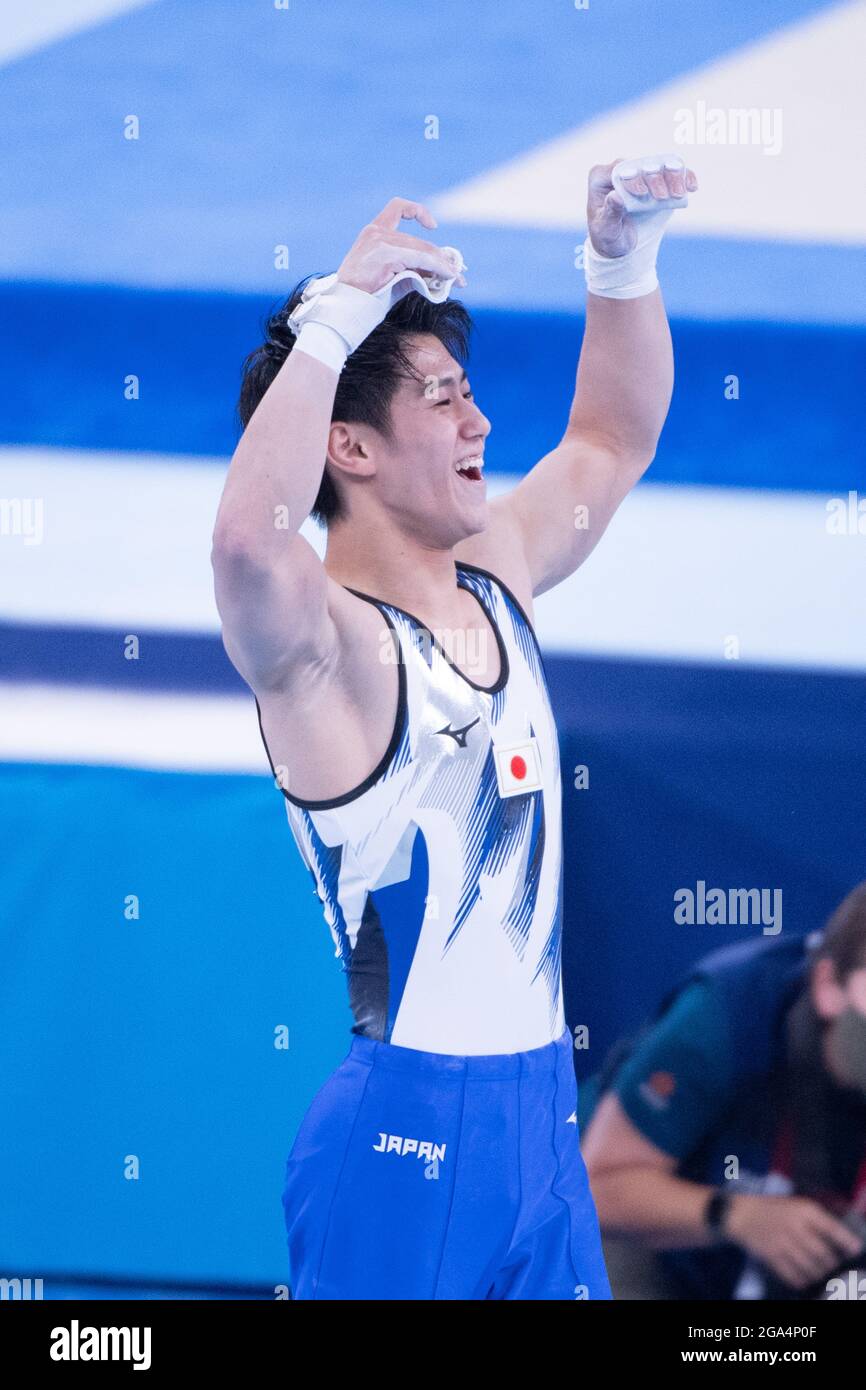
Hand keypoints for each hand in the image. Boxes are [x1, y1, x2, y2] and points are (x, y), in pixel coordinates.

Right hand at [336, 197, 465, 294]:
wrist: (346, 304)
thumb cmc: (366, 294)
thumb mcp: (391, 275)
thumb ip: (412, 268)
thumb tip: (439, 272)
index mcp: (373, 231)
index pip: (397, 208)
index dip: (418, 211)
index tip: (433, 226)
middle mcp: (377, 232)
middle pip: (419, 241)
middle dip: (441, 257)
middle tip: (457, 273)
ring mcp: (381, 242)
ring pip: (423, 250)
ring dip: (443, 266)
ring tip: (456, 279)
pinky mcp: (387, 255)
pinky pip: (421, 259)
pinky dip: (438, 268)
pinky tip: (447, 276)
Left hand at [586, 157, 697, 258]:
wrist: (622, 243)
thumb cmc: (609, 235)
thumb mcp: (606, 229)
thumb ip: (610, 213)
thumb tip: (615, 197)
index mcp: (602, 177)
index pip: (619, 169)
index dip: (632, 177)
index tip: (641, 193)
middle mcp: (622, 169)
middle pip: (642, 164)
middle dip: (654, 178)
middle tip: (661, 197)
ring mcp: (642, 172)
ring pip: (661, 164)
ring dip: (673, 175)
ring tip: (678, 194)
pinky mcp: (659, 179)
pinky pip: (674, 172)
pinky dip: (685, 177)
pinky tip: (692, 187)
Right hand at [726, 1192, 863, 1290]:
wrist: (742, 1215)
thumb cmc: (772, 1208)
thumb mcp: (795, 1204)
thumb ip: (815, 1218)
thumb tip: (838, 1235)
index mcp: (803, 1211)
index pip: (831, 1228)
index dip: (846, 1241)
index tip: (856, 1248)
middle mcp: (796, 1228)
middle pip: (823, 1254)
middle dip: (832, 1262)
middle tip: (833, 1263)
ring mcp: (784, 1244)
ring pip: (811, 1268)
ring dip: (819, 1272)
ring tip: (820, 1271)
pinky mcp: (773, 1258)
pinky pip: (794, 1276)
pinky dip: (802, 1280)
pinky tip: (804, 1277)